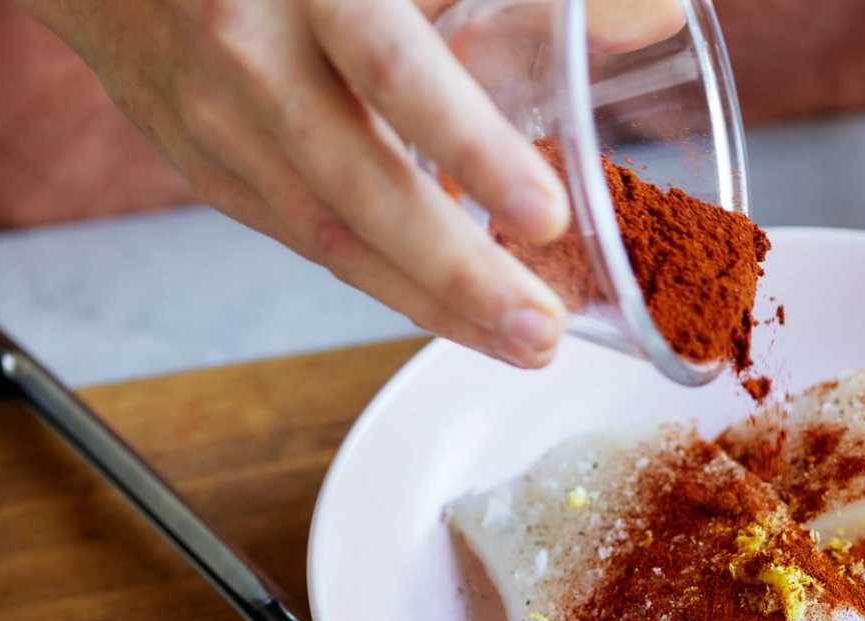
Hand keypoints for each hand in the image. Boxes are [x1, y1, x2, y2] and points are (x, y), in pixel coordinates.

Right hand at [19, 0, 669, 367]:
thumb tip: (658, 18)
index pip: (392, 69)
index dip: (468, 144)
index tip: (545, 209)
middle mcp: (250, 51)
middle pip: (358, 188)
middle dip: (460, 276)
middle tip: (545, 331)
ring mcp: (215, 120)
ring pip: (331, 238)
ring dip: (433, 305)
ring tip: (521, 343)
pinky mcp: (206, 168)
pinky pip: (307, 242)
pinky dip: (386, 284)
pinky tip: (453, 312)